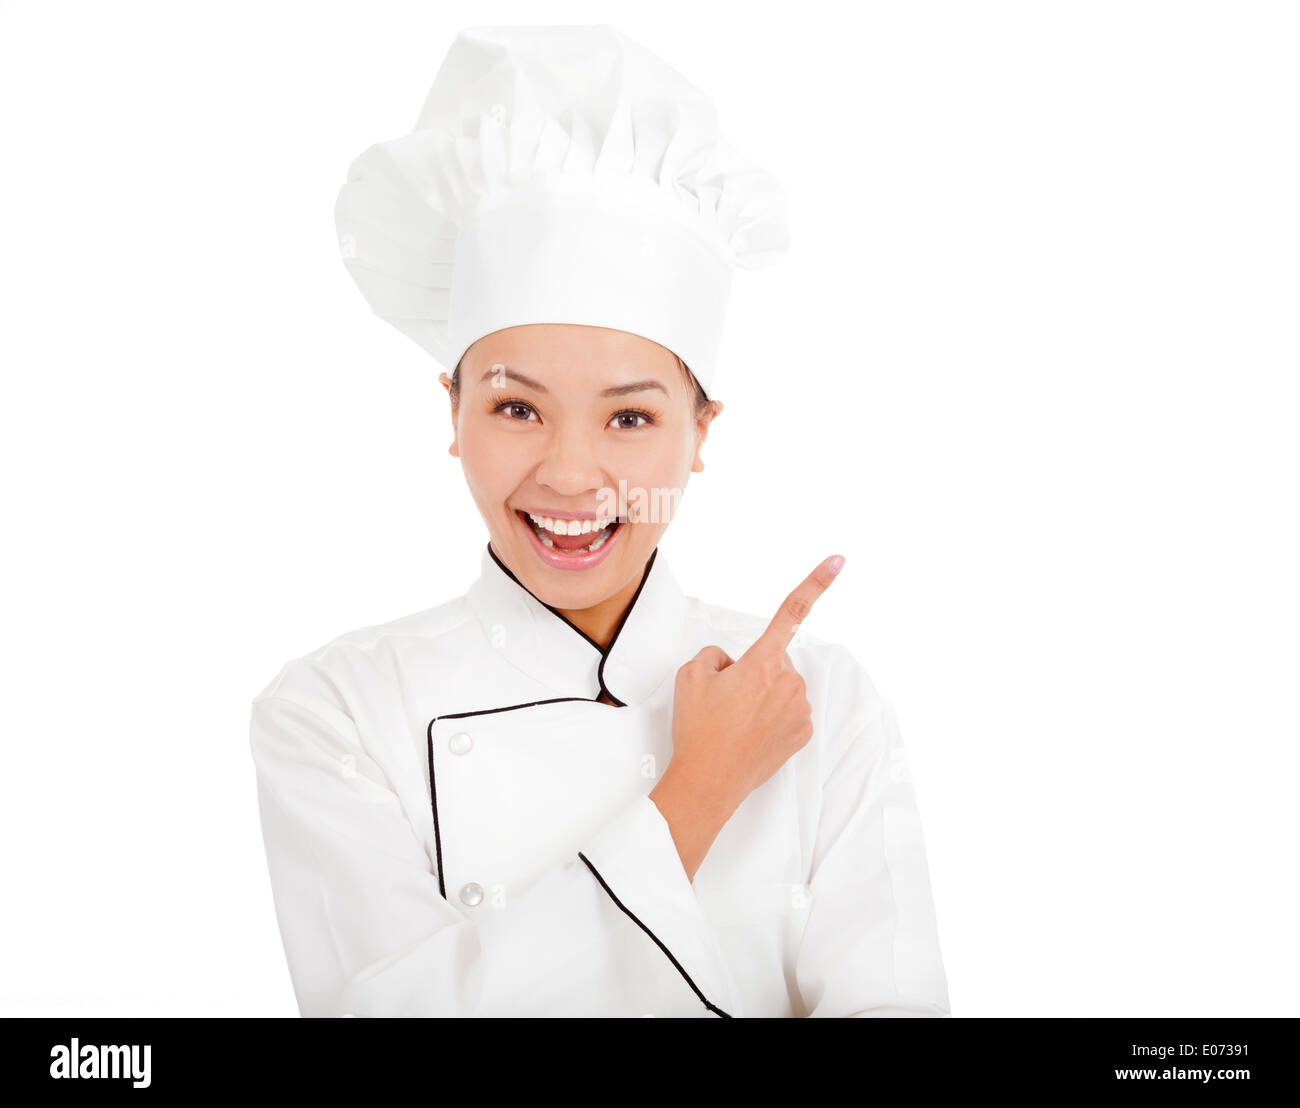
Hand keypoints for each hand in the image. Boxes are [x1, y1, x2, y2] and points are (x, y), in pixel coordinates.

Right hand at [650, 555, 844, 878]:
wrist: (707, 782)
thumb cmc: (698, 729)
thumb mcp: (689, 675)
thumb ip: (714, 654)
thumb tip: (732, 664)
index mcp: (763, 662)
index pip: (791, 612)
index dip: (816, 582)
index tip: (839, 561)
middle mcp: (789, 683)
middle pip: (773, 660)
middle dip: (753, 670)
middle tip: (724, 699)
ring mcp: (799, 710)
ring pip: (780, 687)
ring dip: (761, 696)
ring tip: (733, 722)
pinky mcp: (802, 734)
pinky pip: (787, 712)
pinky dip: (770, 718)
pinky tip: (749, 734)